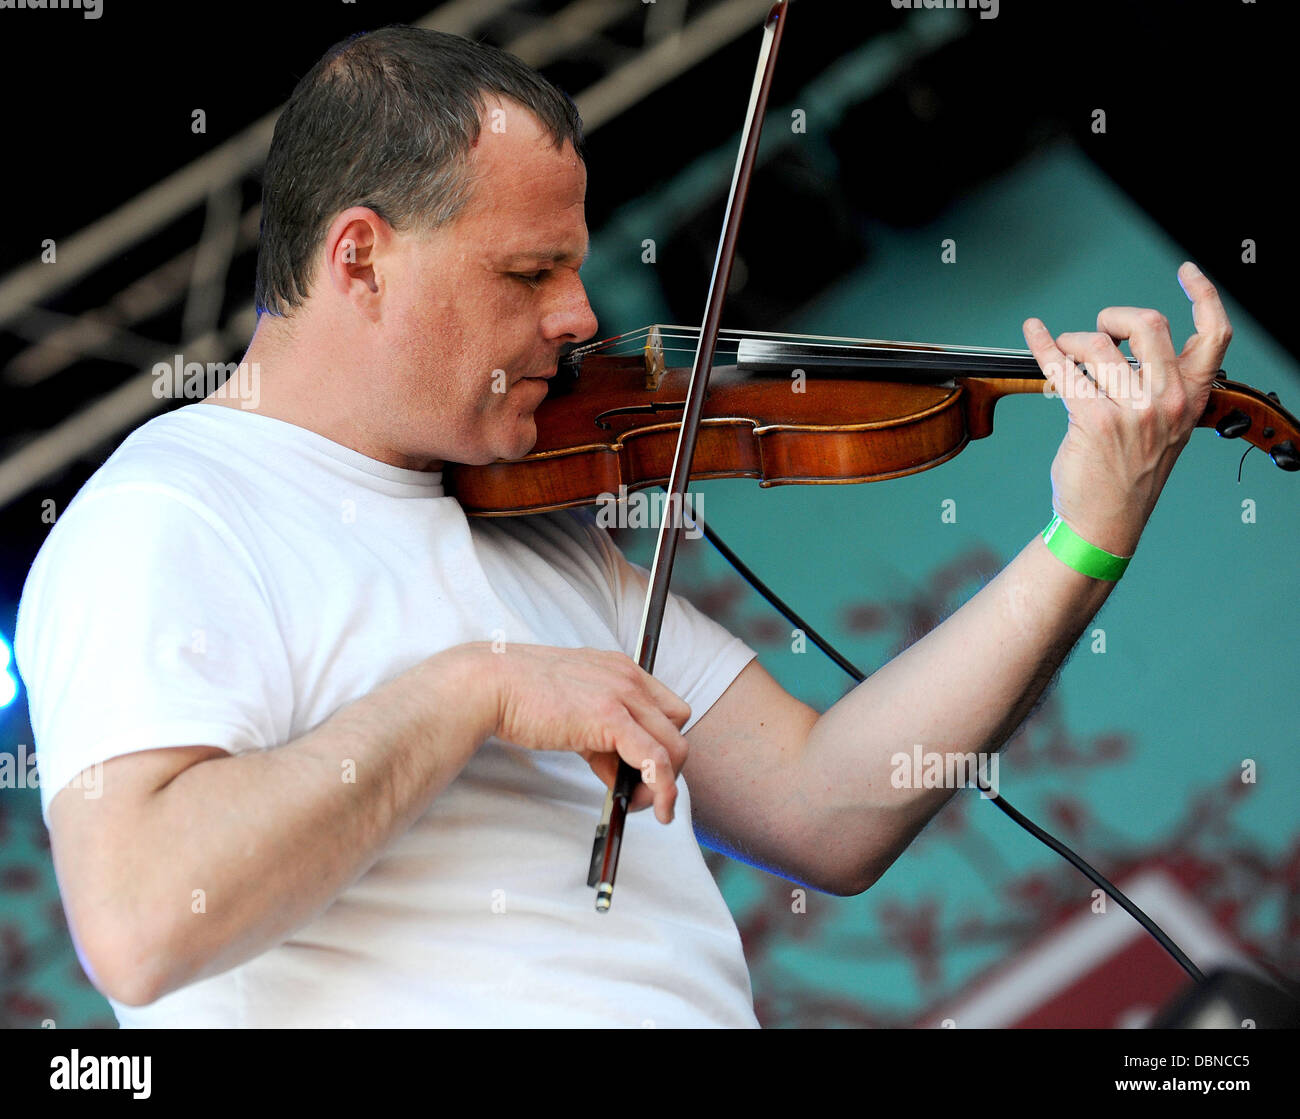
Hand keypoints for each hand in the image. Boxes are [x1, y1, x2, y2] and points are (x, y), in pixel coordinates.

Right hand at [482, 643, 691, 822]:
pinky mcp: (610, 717)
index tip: (633, 766)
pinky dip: (662, 787)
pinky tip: (656, 807)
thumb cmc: (522, 696)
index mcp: (621, 669)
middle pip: (676, 728)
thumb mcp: (573, 710)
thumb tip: (615, 770)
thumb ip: (599, 735)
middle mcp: (628, 677)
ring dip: (665, 783)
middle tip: (638, 790)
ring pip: (674, 746)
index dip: (657, 741)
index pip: (666, 709)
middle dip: (666, 764)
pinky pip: (655, 758)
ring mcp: (622, 695)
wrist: (491, 683)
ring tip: (639, 803)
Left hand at [1023, 261, 1232, 555]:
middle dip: (1115, 316)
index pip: (1214, 336)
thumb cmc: (1126, 475)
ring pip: (1098, 345)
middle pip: (1149, 324)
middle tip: (1098, 330)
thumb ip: (1158, 389)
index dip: (1204, 295)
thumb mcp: (1163, 429)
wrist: (1105, 523)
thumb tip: (1123, 349)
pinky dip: (1043, 345)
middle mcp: (1168, 401)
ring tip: (1063, 355)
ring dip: (1072, 342)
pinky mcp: (1094, 420)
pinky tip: (1034, 334)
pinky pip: (1062, 367)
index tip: (1187, 271)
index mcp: (1191, 399)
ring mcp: (1133, 410)